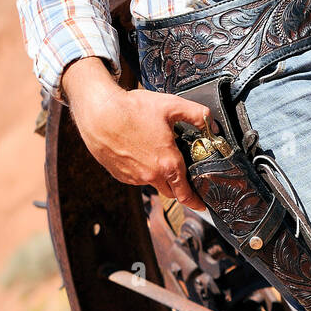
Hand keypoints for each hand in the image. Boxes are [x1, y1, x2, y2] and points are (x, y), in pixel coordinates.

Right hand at [61, 57, 209, 208]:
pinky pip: (137, 177)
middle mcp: (151, 175)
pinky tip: (140, 149)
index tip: (201, 205)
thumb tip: (210, 123)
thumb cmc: (133, 109)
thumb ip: (197, 115)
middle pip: (171, 191)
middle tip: (183, 173)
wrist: (99, 113)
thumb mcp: (172, 106)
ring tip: (157, 151)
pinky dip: (142, 169)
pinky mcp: (119, 174)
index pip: (186, 194)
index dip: (196, 202)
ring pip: (153, 182)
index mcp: (168, 163)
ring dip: (159, 174)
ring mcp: (133, 177)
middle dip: (179, 186)